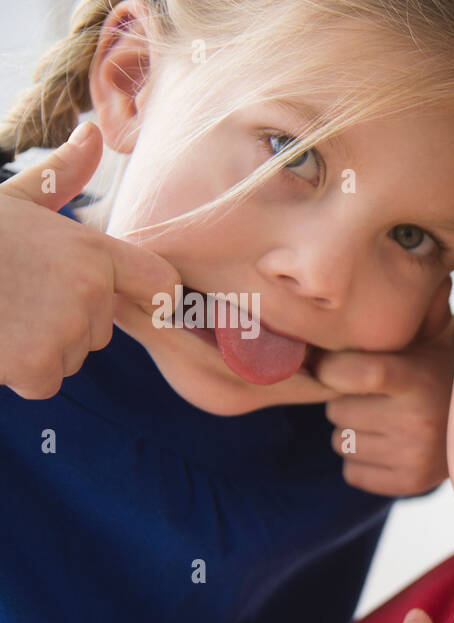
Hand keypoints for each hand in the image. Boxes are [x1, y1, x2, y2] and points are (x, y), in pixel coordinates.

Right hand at [0, 121, 179, 398]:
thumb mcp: (15, 198)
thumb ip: (63, 175)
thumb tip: (92, 132)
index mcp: (93, 249)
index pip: (161, 283)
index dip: (153, 297)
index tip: (135, 302)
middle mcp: (91, 290)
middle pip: (100, 329)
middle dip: (65, 322)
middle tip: (16, 296)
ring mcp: (65, 330)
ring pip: (70, 357)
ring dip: (39, 348)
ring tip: (2, 314)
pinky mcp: (36, 365)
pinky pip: (44, 382)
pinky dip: (17, 372)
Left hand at [318, 276, 453, 496]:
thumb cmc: (443, 371)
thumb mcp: (436, 336)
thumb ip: (420, 306)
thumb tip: (420, 263)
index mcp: (416, 378)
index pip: (350, 372)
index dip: (334, 369)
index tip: (334, 366)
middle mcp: (415, 420)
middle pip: (338, 409)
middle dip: (348, 400)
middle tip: (377, 394)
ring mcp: (411, 457)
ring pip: (342, 441)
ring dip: (354, 431)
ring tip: (387, 420)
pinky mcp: (406, 485)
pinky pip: (354, 472)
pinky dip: (363, 461)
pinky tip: (390, 446)